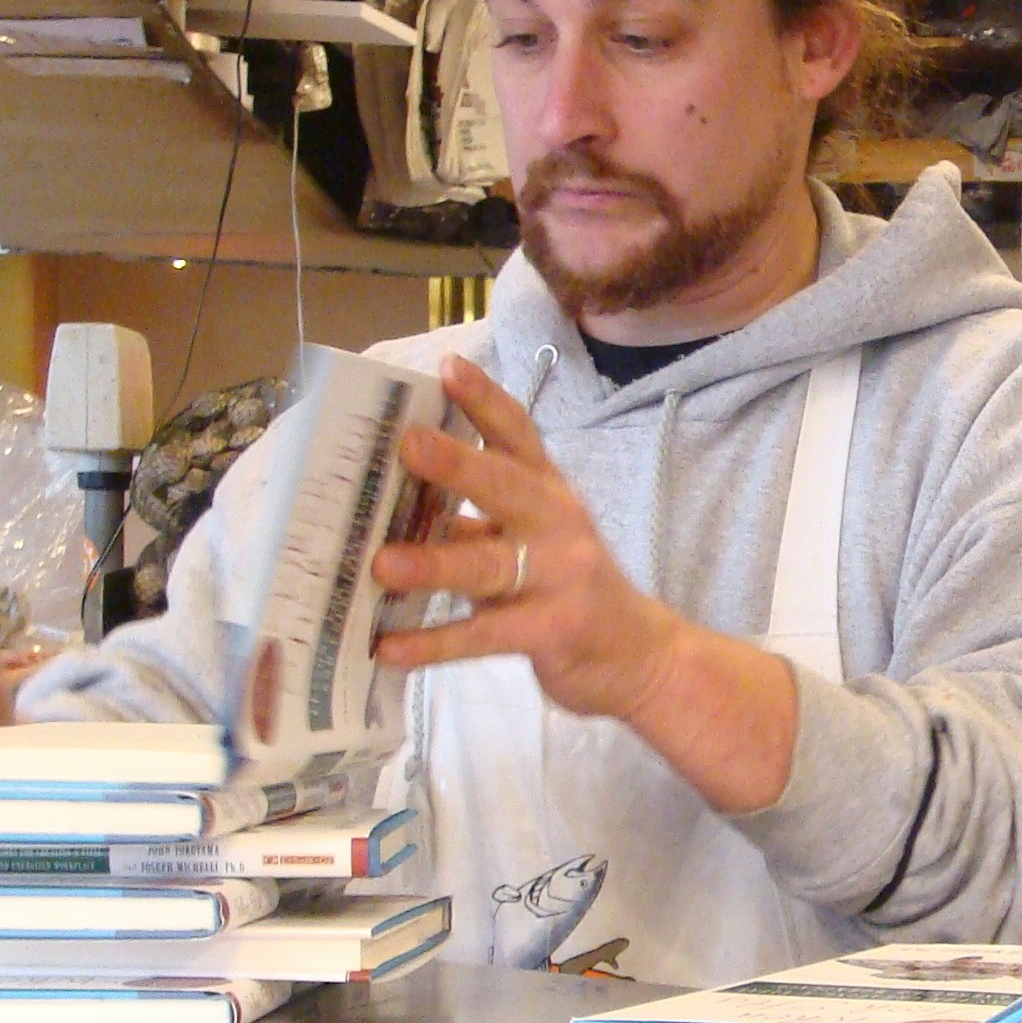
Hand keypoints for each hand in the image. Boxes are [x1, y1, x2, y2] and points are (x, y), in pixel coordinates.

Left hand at [370, 355, 690, 724]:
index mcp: (548, 492)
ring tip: (381, 565)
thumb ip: (477, 516)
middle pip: (507, 487)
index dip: (484, 400)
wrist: (640, 655)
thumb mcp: (532, 538)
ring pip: (490, 565)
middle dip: (457, 464)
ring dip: (435, 564)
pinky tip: (387, 647)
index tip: (447, 367)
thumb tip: (392, 495)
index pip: (517, 435)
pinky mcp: (552, 631)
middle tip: (407, 444)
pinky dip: (434, 644)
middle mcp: (556, 524)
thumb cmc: (569, 588)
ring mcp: (559, 577)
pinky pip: (484, 637)